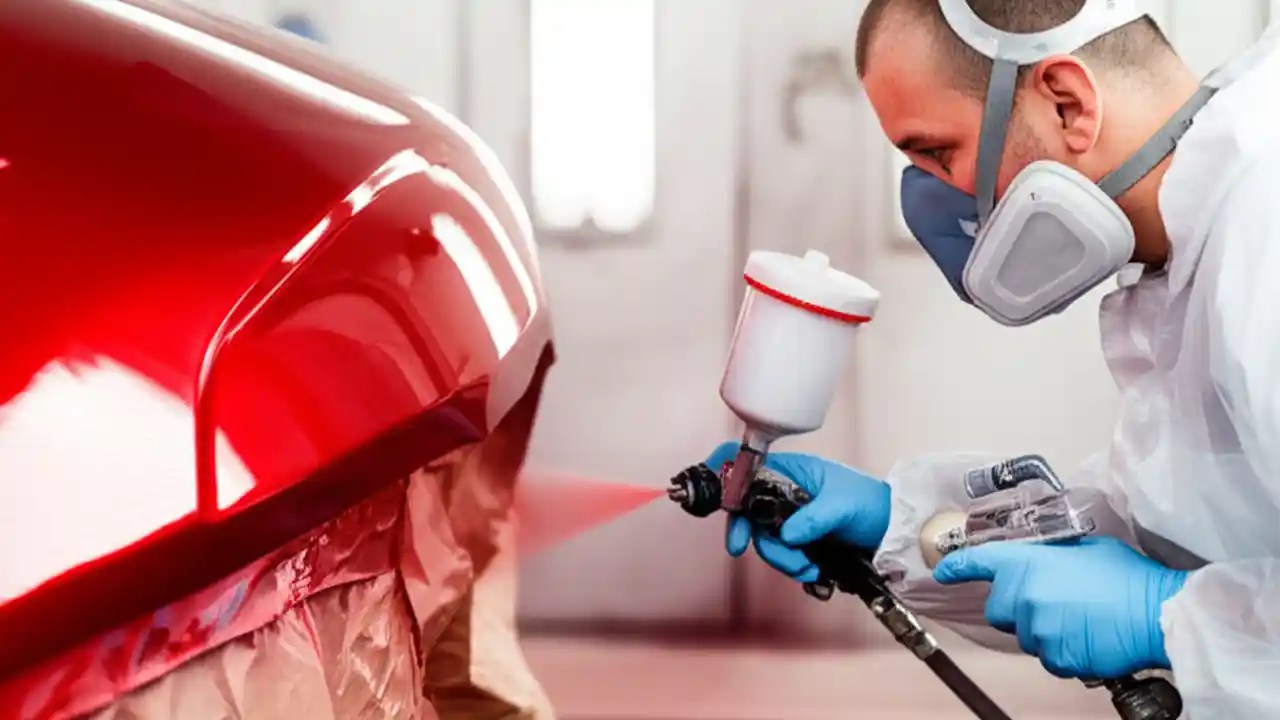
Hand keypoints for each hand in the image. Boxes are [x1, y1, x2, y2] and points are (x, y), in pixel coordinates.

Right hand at [706, 442, 889, 583]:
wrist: (893, 532)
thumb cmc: (871, 504)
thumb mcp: (843, 506)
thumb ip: (814, 518)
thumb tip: (788, 535)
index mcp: (791, 470)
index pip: (747, 467)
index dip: (725, 478)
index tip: (715, 499)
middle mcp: (785, 492)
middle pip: (748, 511)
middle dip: (749, 533)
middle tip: (740, 548)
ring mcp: (790, 517)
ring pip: (765, 539)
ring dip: (781, 558)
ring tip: (808, 569)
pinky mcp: (798, 540)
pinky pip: (782, 555)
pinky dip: (793, 567)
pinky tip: (813, 574)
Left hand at [934, 536, 1189, 678]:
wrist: (1156, 613)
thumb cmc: (1126, 576)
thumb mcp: (1085, 548)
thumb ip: (1052, 554)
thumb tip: (1043, 560)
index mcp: (1027, 562)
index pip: (979, 562)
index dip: (957, 567)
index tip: (943, 572)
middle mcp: (1022, 596)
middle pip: (998, 609)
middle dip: (1015, 607)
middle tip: (1049, 601)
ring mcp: (1036, 630)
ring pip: (1024, 636)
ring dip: (1042, 629)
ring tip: (1079, 619)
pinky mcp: (1055, 658)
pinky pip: (1048, 657)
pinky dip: (1062, 650)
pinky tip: (1087, 637)